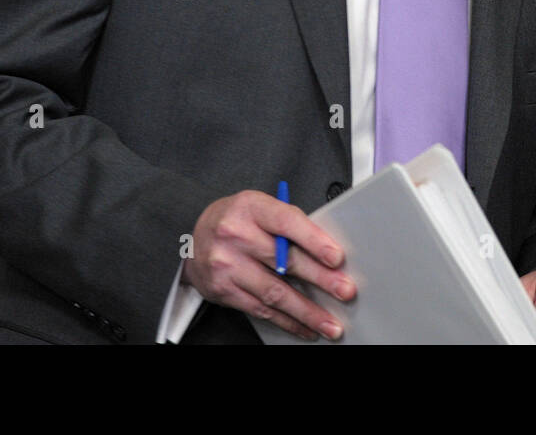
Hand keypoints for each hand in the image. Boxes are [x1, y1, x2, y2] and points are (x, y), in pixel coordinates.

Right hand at [182, 190, 354, 339]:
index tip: (336, 257)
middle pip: (284, 260)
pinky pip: (261, 310)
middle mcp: (235, 235)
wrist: (190, 242)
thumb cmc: (234, 221)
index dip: (313, 240)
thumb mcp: (257, 208)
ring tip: (331, 324)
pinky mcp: (224, 290)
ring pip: (275, 292)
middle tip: (345, 291)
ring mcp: (227, 265)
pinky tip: (305, 328)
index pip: (286, 222)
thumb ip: (287, 223)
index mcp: (250, 207)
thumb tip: (326, 251)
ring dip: (307, 312)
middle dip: (320, 279)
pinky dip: (287, 321)